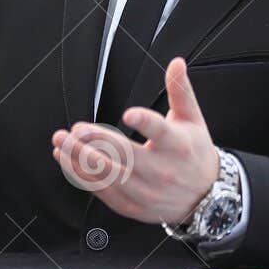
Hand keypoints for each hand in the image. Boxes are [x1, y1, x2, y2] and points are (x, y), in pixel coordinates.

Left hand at [52, 57, 219, 224]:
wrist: (205, 198)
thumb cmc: (193, 153)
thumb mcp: (192, 120)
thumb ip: (180, 91)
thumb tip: (175, 63)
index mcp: (178, 145)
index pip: (161, 132)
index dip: (145, 122)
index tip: (129, 114)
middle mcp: (162, 171)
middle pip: (127, 155)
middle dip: (98, 141)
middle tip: (75, 128)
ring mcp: (146, 191)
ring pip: (109, 175)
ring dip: (81, 158)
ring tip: (62, 141)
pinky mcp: (131, 206)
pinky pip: (101, 191)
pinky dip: (80, 175)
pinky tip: (66, 159)